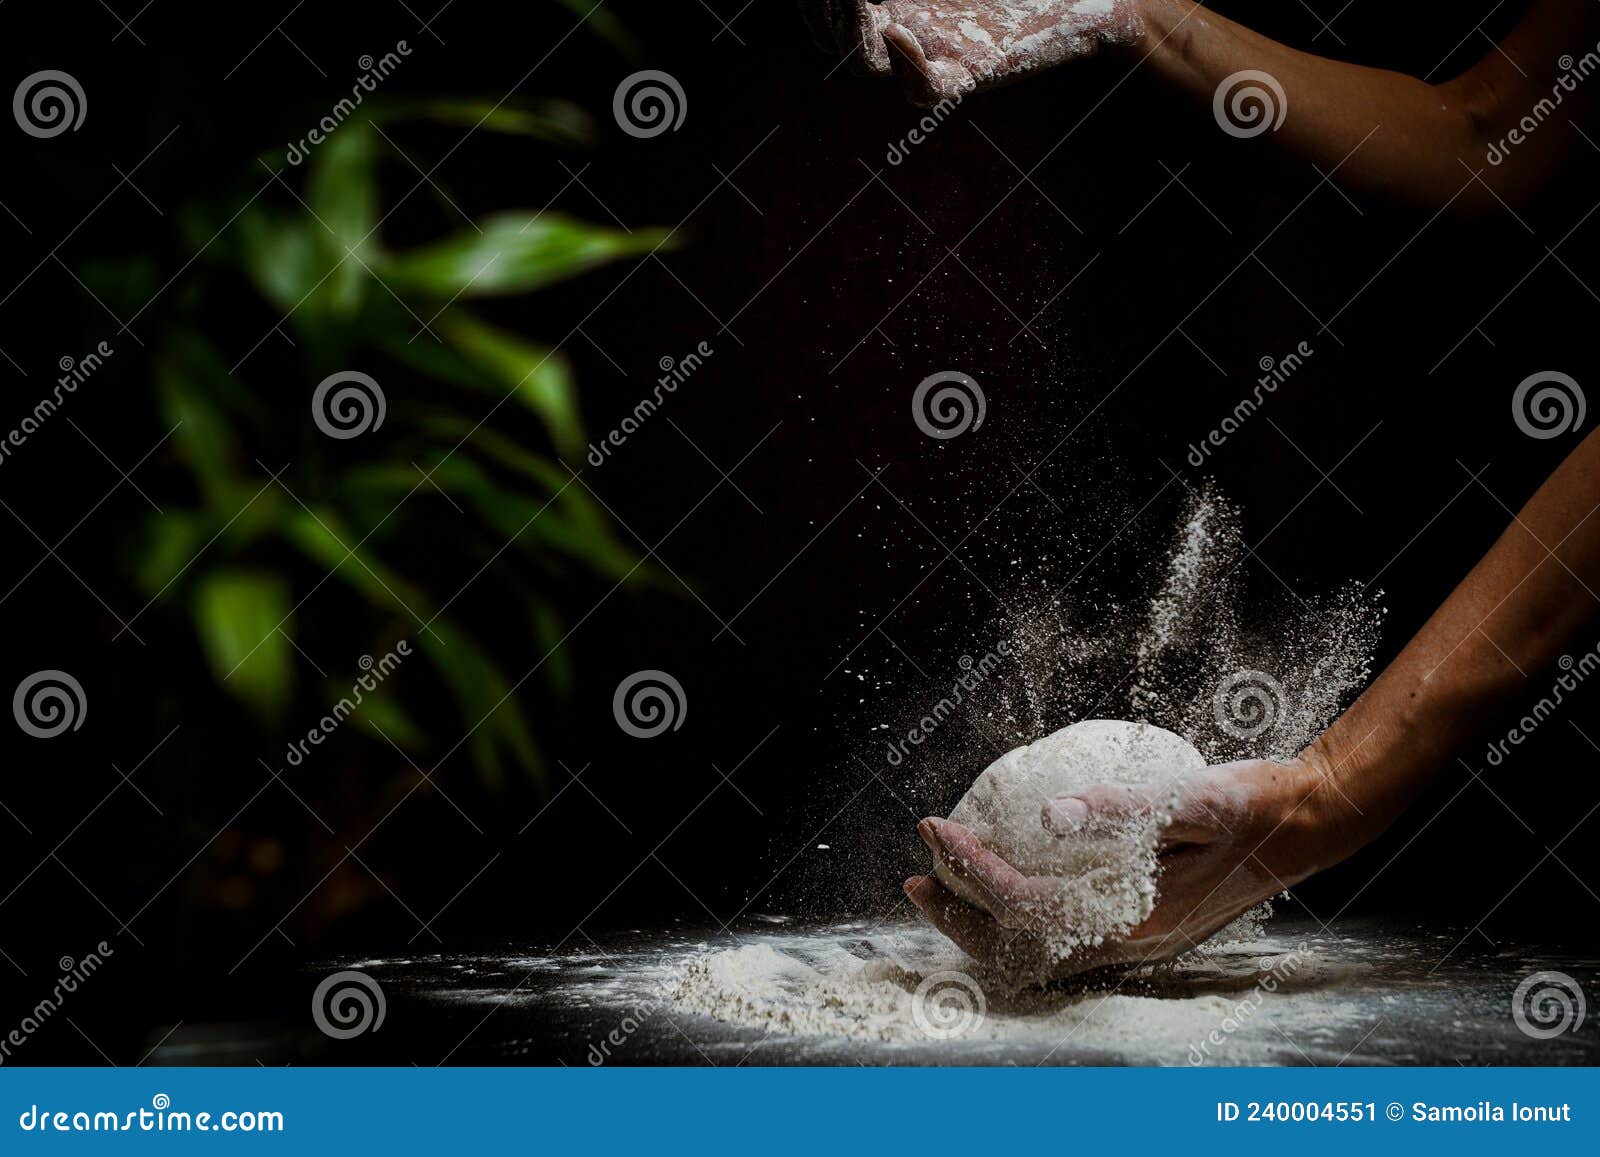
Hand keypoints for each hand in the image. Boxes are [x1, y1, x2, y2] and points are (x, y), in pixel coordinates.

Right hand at [800, 1, 1143, 105]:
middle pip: (840, 43)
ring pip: (869, 67)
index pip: (832, 20)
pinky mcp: (974, 75)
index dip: (814, 6)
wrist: (1092, 4)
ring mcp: (939, 60)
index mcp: (900, 12)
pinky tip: (896, 30)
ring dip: (848, 29)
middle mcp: (912, 42)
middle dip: (822, 12)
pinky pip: (928, 90)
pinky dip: (908, 65)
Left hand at [905, 755, 1351, 977]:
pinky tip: (1007, 892)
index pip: (1027, 905)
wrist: (1309, 823)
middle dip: (959, 916)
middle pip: (1021, 949)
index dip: (972, 870)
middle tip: (913, 877)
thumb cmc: (1254, 806)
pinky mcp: (1146, 928)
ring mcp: (1140, 942)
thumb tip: (1049, 815)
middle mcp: (1133, 943)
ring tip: (941, 891)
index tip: (934, 830)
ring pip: (1040, 952)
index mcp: (1139, 919)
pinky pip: (1065, 940)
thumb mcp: (1192, 798)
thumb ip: (1122, 809)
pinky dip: (1021, 922)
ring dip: (984, 924)